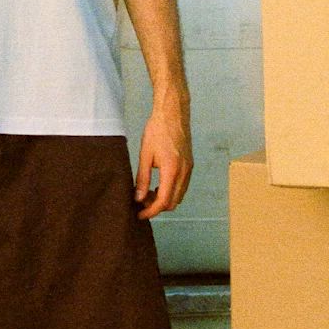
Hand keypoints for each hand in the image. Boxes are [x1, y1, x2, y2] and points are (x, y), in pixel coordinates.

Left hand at [134, 98, 192, 219]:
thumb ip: (142, 178)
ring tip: (148, 194)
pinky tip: (158, 185)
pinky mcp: (190, 164)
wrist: (173, 113)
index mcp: (172, 170)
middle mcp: (184, 172)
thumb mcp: (145, 154)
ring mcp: (189, 168)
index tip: (140, 214)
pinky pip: (182, 186)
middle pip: (173, 202)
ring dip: (165, 199)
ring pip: (179, 195)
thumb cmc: (157, 130)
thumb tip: (138, 198)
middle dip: (157, 207)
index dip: (151, 211)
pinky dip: (171, 190)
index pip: (164, 201)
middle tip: (141, 203)